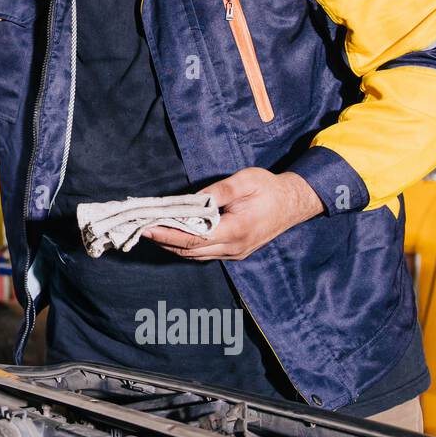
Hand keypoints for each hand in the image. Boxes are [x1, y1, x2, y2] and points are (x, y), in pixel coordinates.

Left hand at [142, 167, 323, 260]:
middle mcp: (234, 247)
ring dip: (173, 246)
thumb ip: (218, 191)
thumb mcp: (244, 181)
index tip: (147, 227)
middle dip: (164, 241)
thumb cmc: (269, 188)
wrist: (294, 202)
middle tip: (141, 229)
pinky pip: (205, 254)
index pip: (194, 237)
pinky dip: (186, 247)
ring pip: (196, 255)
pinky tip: (173, 237)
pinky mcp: (236, 252)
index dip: (168, 235)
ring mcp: (235, 253)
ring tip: (152, 233)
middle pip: (191, 250)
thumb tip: (193, 199)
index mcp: (236, 230)